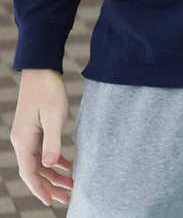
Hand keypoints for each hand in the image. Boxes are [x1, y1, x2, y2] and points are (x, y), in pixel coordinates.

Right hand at [10, 69, 71, 206]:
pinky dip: (54, 161)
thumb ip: (52, 141)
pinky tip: (67, 166)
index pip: (29, 172)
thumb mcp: (54, 116)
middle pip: (35, 171)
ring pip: (40, 162)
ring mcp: (28, 136)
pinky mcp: (35, 129)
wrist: (41, 70)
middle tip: (68, 198)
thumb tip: (50, 164)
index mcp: (24, 140)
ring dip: (54, 175)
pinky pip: (43, 151)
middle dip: (50, 186)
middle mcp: (22, 141)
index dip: (40, 188)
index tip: (51, 202)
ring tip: (71, 185)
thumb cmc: (48, 90)